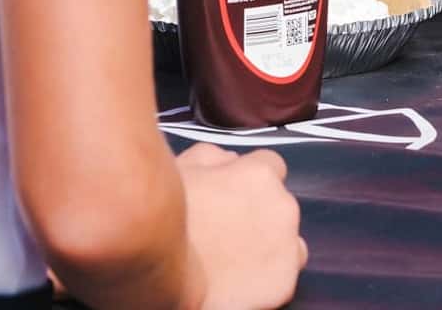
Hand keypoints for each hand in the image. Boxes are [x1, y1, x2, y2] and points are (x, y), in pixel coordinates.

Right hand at [177, 143, 306, 308]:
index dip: (250, 181)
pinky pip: (282, 277)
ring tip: (234, 262)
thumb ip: (214, 157)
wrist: (152, 269)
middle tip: (227, 233)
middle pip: (280, 206)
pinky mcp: (283, 284)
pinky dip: (264, 280)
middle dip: (259, 215)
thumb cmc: (161, 213)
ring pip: (289, 243)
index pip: (272, 166)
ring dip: (269, 247)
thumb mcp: (183, 166)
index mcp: (261, 174)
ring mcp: (286, 247)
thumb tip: (230, 159)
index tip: (233, 197)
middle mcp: (283, 206)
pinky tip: (236, 284)